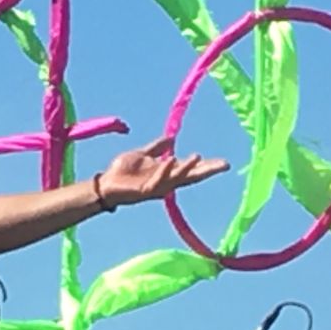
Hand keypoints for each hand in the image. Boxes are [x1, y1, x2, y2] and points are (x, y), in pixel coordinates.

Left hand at [93, 138, 227, 208]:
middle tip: (224, 165)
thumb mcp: (143, 154)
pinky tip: (171, 159)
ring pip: (176, 178)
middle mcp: (166, 181)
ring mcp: (157, 187)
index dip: (207, 165)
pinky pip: (157, 180)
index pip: (191, 168)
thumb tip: (171, 139)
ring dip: (187, 167)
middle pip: (191, 176)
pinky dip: (164, 169)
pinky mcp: (145, 190)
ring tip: (199, 156)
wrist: (106, 184)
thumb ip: (157, 147)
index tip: (224, 162)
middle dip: (207, 170)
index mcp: (167, 172)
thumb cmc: (123, 171)